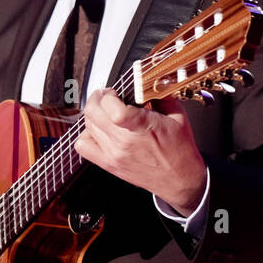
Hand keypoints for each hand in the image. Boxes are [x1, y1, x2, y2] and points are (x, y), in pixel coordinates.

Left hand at [74, 89, 207, 214]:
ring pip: (87, 126)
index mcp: (142, 127)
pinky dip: (86, 134)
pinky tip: (99, 131)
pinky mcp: (108, 164)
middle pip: (92, 113)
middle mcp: (124, 141)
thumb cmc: (179, 150)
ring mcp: (113, 154)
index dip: (108, 95)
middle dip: (97, 99)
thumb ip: (160, 96)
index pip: (112, 108)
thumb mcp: (177, 116)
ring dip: (93, 114)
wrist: (180, 179)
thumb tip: (146, 82)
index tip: (114, 92)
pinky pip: (82, 145)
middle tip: (106, 96)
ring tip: (105, 113)